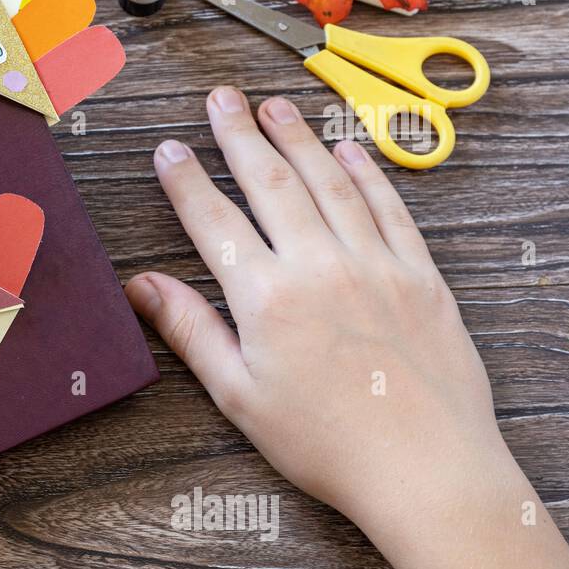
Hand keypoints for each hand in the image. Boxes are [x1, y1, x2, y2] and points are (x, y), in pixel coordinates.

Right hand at [125, 87, 497, 523]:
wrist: (425, 469)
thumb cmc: (326, 443)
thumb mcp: (240, 395)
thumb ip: (192, 331)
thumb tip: (143, 287)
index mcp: (267, 297)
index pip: (214, 220)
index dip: (186, 181)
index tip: (169, 150)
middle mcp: (319, 266)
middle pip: (271, 183)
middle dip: (240, 135)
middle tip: (220, 99)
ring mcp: (375, 264)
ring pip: (329, 183)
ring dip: (298, 139)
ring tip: (274, 107)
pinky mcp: (420, 275)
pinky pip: (389, 209)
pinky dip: (367, 174)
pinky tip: (348, 150)